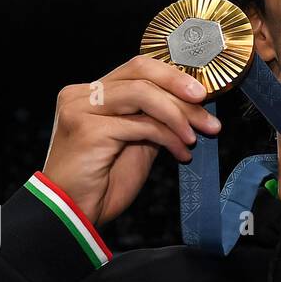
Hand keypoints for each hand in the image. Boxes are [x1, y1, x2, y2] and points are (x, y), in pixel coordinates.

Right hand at [40, 54, 221, 227]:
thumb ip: (155, 117)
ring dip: (178, 114)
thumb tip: (193, 102)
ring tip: (196, 137)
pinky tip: (181, 152)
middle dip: (181, 89)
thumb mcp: (137, 140)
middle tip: (207, 109)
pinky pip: (141, 124)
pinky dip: (169, 136)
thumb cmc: (104, 180)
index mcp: (92, 91)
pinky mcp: (88, 129)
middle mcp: (82, 94)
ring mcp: (81, 109)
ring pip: (143, 93)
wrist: (74, 214)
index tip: (203, 94)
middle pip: (142, 72)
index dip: (175, 76)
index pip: (139, 67)